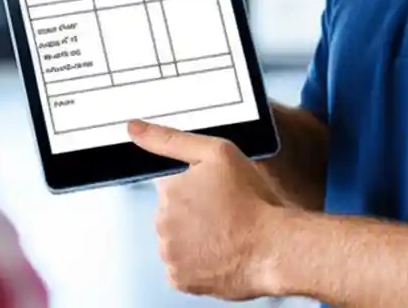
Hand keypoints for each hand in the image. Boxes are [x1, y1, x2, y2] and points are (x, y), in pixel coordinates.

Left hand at [128, 120, 286, 299]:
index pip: (170, 185)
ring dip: (195, 238)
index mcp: (167, 190)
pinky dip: (198, 263)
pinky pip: (183, 267)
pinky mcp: (180, 279)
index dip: (194, 187)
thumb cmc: (252, 201)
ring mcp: (170, 254)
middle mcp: (161, 222)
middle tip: (226, 213)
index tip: (214, 193)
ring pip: (177, 241)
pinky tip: (220, 254)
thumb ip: (172, 139)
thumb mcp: (218, 153)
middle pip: (172, 214)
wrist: (273, 248)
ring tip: (226, 234)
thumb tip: (133, 128)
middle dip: (194, 213)